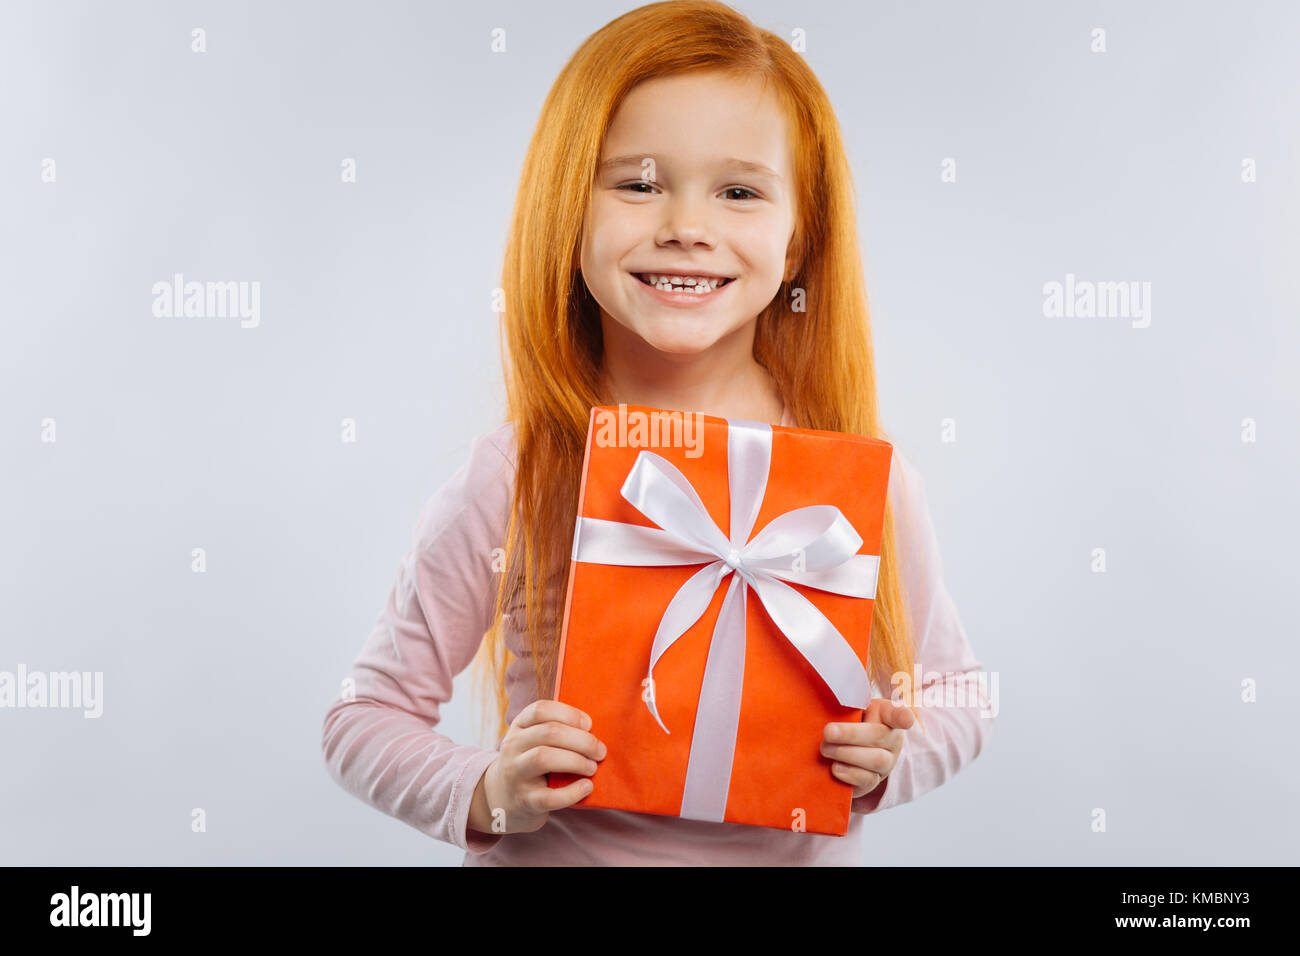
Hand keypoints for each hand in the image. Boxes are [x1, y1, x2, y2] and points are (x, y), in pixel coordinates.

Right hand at [468, 699, 605, 835]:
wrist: (504, 799)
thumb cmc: (532, 764)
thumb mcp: (534, 741)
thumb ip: (557, 730)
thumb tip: (593, 731)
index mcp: (519, 727)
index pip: (540, 710)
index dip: (569, 714)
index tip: (589, 725)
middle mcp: (513, 747)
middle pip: (548, 733)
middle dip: (581, 740)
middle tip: (600, 751)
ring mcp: (515, 774)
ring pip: (544, 758)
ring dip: (576, 761)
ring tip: (592, 767)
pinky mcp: (524, 801)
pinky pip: (549, 796)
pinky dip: (572, 792)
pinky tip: (587, 787)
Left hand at [821, 698, 914, 797]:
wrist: (846, 748)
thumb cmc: (849, 721)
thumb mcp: (851, 708)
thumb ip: (847, 704)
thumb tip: (828, 699)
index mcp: (887, 715)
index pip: (899, 713)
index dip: (903, 716)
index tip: (906, 720)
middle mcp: (892, 740)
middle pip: (879, 736)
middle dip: (850, 734)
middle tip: (827, 732)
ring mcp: (887, 763)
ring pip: (876, 760)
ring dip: (846, 754)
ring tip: (825, 749)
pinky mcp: (874, 781)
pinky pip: (867, 780)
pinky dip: (849, 774)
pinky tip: (835, 768)